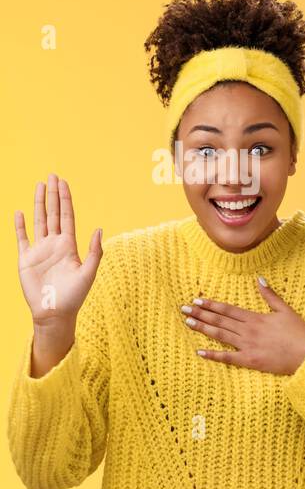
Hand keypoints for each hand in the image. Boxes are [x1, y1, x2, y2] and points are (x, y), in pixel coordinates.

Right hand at [14, 174, 102, 329]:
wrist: (54, 312)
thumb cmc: (74, 296)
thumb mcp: (89, 273)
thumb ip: (95, 251)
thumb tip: (99, 229)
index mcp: (69, 245)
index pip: (67, 216)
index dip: (65, 199)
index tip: (63, 183)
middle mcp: (54, 244)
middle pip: (53, 214)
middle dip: (53, 195)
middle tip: (52, 176)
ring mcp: (39, 250)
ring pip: (39, 221)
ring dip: (39, 203)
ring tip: (39, 186)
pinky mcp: (25, 258)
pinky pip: (21, 238)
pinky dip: (20, 225)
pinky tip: (20, 212)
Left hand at [183, 275, 304, 374]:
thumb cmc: (299, 333)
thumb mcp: (286, 310)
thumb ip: (270, 296)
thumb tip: (259, 279)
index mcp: (256, 318)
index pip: (228, 309)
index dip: (212, 304)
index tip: (197, 300)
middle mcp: (248, 330)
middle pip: (220, 320)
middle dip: (201, 314)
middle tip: (184, 309)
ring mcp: (247, 346)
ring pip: (220, 335)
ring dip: (203, 328)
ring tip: (188, 322)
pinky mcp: (249, 361)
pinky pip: (227, 357)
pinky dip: (213, 355)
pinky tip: (200, 351)